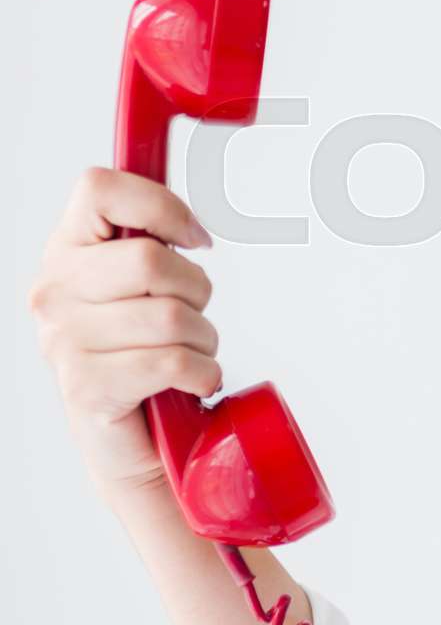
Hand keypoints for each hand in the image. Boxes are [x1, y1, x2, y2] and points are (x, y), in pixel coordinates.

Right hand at [28, 167, 222, 506]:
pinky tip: (192, 380)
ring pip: (170, 315)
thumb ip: (154, 238)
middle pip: (149, 259)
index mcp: (66, 251)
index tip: (193, 239)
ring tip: (189, 352)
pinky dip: (203, 372)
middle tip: (190, 313)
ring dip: (203, 338)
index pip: (99, 189)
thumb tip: (192, 224)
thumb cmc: (143, 348)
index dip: (162, 206)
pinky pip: (172, 361)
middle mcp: (53, 291)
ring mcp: (63, 340)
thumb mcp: (144, 282)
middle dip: (194, 289)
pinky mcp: (87, 387)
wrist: (128, 435)